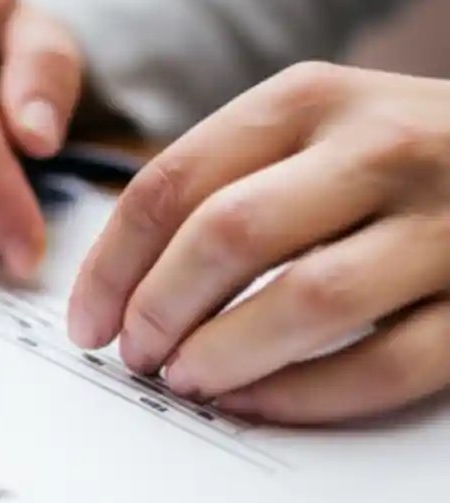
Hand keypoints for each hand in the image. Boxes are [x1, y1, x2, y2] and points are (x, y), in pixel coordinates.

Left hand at [68, 62, 449, 423]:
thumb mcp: (310, 131)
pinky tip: (256, 402)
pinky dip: (305, 395)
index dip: (112, 263)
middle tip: (134, 354)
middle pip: (230, 235)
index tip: (87, 320)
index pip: (173, 181)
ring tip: (185, 378)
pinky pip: (386, 364)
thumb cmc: (391, 159)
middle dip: (159, 307)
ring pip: (309, 300)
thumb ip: (226, 183)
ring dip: (225, 354)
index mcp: (311, 100)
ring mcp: (443, 224)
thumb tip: (120, 283)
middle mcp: (379, 149)